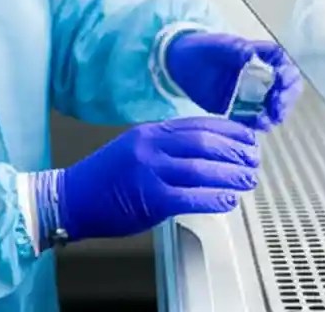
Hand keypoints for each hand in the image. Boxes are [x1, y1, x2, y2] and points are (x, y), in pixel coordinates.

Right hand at [57, 118, 259, 240]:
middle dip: (236, 152)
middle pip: (206, 143)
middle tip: (253, 160)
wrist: (71, 198)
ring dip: (231, 176)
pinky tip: (227, 201)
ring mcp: (150, 171)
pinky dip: (214, 198)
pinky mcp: (150, 198)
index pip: (200, 124)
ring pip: (203, 168)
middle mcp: (152, 146)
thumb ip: (168, 147)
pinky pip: (191, 197)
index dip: (230, 131)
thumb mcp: (136, 148)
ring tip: (246, 180)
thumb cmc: (104, 178)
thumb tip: (208, 153)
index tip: (248, 138)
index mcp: (151, 132)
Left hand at [165, 32, 303, 130]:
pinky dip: (259, 122)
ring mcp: (250, 95)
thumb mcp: (219, 44)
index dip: (288, 73)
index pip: (284, 64)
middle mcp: (260, 77)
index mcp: (259, 57)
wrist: (179, 63)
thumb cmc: (202, 47)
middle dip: (287, 98)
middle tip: (278, 105)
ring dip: (277, 113)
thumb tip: (250, 53)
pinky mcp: (238, 110)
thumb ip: (236, 49)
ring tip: (271, 117)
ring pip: (274, 106)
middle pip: (286, 89)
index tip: (281, 79)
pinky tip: (258, 124)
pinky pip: (254, 119)